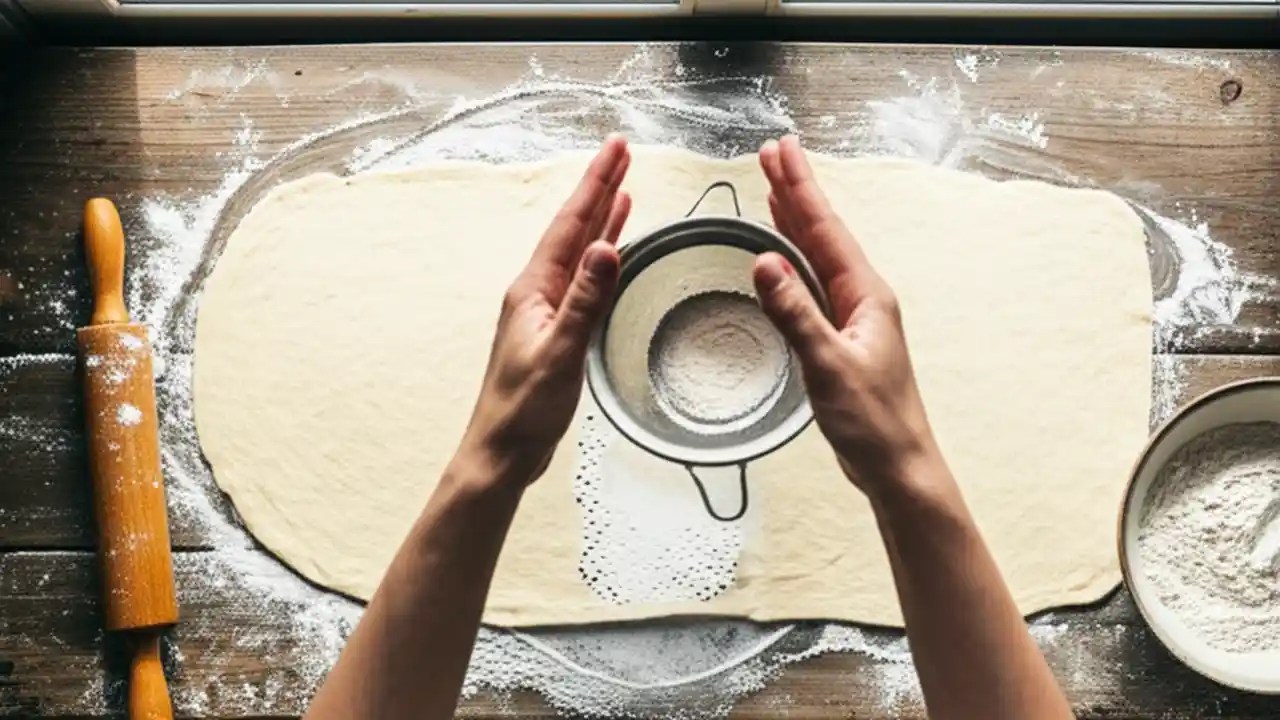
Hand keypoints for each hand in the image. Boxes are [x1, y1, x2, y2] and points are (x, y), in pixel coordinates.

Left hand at [458, 136, 631, 485]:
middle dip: (599, 189)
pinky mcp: (555, 329)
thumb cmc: (525, 409)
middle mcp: (536, 291)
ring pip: (580, 252)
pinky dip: (601, 259)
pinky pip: (584, 280)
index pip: (571, 224)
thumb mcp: (560, 351)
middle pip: (574, 228)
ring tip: (624, 190)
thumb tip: (607, 248)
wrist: (502, 451)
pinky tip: (612, 253)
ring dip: (602, 219)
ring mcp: (545, 309)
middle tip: (622, 152)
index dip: (596, 184)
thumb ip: (584, 301)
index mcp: (533, 288)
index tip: (616, 150)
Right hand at [752, 136, 941, 497]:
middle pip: (823, 232)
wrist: (897, 464)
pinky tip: (781, 257)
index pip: (826, 229)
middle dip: (796, 191)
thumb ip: (796, 313)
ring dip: (794, 221)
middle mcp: (863, 298)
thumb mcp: (827, 365)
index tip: (780, 152)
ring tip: (773, 188)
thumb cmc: (873, 421)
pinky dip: (794, 261)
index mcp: (866, 295)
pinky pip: (814, 283)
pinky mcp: (842, 337)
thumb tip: (765, 263)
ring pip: (818, 255)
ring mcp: (854, 317)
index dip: (800, 188)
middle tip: (772, 154)